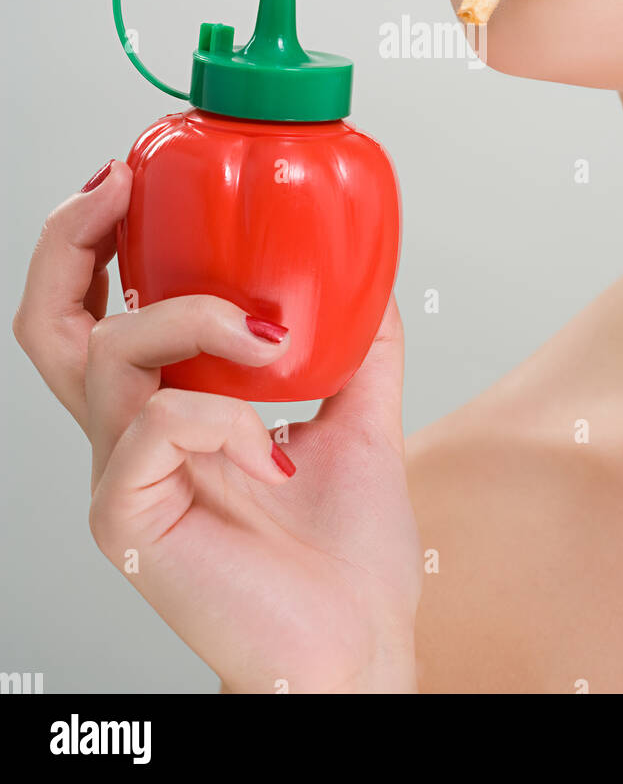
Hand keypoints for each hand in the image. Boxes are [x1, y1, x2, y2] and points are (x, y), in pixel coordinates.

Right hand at [13, 159, 421, 692]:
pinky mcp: (129, 518)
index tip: (136, 177)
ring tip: (265, 333)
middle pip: (49, 319)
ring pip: (106, 350)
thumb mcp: (360, 419)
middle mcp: (130, 432)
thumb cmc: (344, 552)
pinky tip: (269, 444)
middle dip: (72, 238)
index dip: (98, 238)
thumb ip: (358, 348)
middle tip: (120, 187)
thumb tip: (373, 277)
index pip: (97, 308)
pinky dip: (219, 411)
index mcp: (168, 407)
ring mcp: (123, 475)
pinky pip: (154, 423)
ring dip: (192, 315)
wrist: (355, 645)